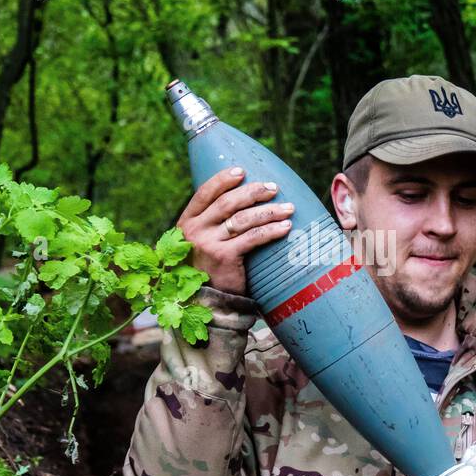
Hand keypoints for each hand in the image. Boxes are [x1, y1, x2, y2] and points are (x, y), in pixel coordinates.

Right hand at [177, 167, 293, 295]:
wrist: (204, 304)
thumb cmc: (207, 271)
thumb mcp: (200, 244)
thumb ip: (211, 225)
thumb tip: (239, 201)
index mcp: (187, 222)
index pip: (204, 193)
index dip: (223, 180)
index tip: (242, 171)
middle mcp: (194, 230)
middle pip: (227, 202)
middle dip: (253, 192)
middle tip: (273, 188)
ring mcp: (207, 243)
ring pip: (243, 219)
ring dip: (268, 211)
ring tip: (288, 208)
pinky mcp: (223, 257)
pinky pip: (252, 238)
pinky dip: (271, 230)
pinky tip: (285, 227)